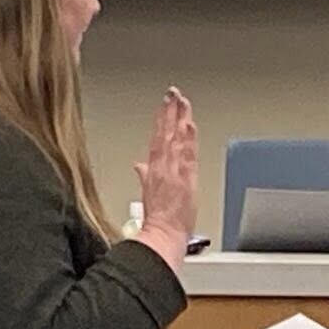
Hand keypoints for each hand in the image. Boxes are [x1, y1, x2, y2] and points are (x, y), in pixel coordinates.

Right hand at [133, 87, 198, 269]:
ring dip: (180, 119)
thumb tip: (139, 166)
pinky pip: (187, 154)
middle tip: (174, 93)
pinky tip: (189, 125)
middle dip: (171, 111)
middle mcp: (164, 167)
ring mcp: (175, 171)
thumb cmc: (157, 220)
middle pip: (167, 133)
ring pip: (177, 139)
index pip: (158, 137)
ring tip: (182, 101)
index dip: (161, 119)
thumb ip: (144, 175)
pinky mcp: (185, 179)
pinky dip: (187, 139)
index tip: (164, 103)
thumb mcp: (147, 192)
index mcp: (154, 169)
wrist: (163, 235)